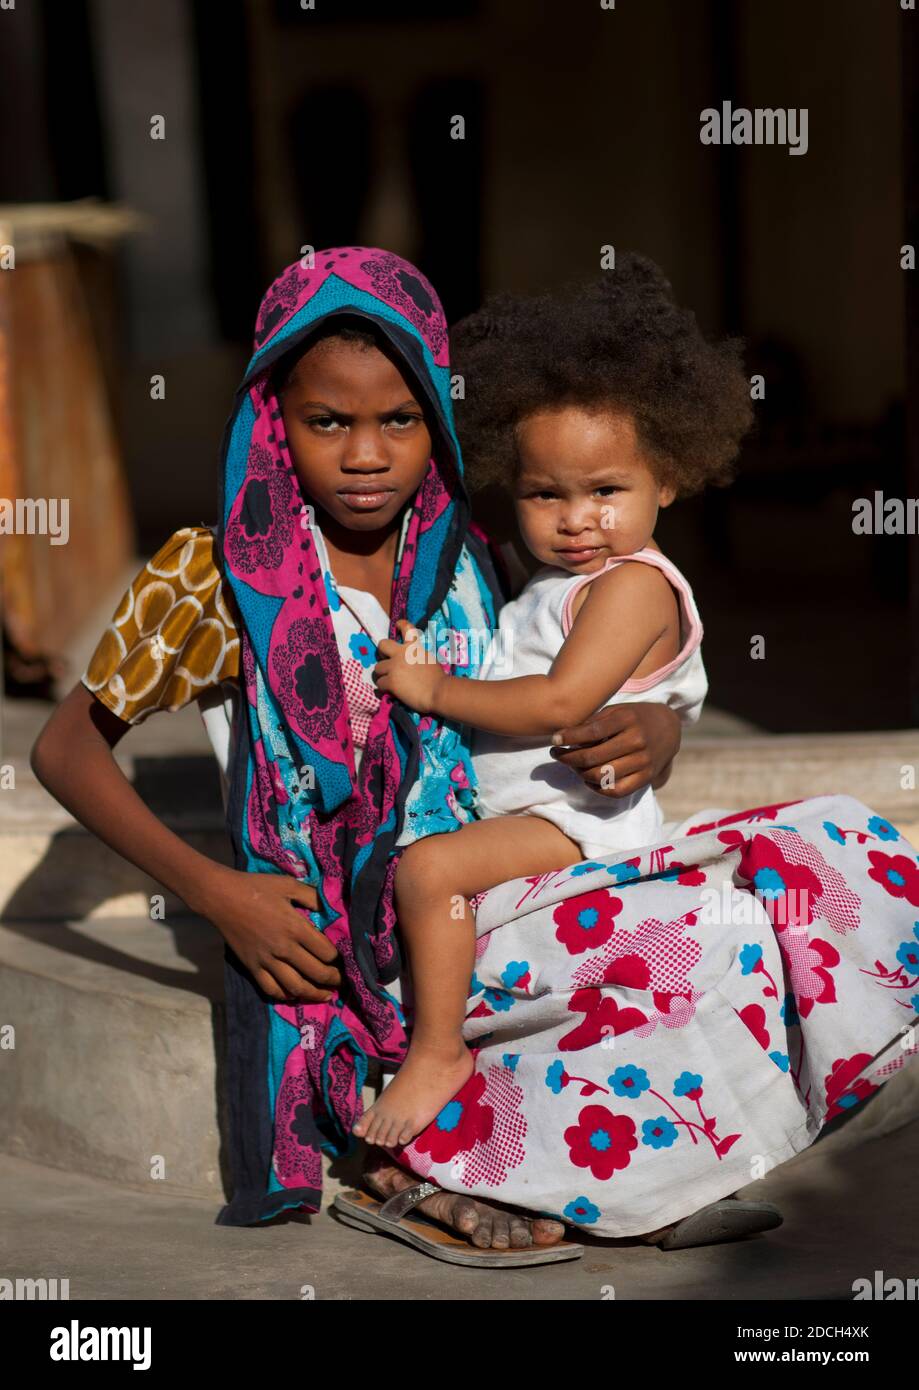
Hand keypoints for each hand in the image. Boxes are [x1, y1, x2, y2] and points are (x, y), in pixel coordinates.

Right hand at [192, 864, 341, 1002]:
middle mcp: (283, 948)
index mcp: (295, 927)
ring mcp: (266, 960)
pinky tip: (295, 994)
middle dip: (333, 979)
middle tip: (341, 981)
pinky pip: (271, 989)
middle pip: (315, 972)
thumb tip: (332, 908)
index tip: (344, 960)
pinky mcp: (252, 967)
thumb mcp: (288, 884)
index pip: (326, 952)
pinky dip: (286, 996)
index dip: (338, 959)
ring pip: (295, 987)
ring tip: (325, 995)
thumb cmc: (256, 887)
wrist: (221, 897)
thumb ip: (312, 896)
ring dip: (314, 994)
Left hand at [373, 618, 445, 714]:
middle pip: (382, 645)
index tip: (397, 625)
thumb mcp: (428, 659)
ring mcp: (394, 667)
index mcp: (414, 647)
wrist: (438, 692)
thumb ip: (417, 656)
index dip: (400, 625)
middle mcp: (401, 654)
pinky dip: (384, 688)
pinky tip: (390, 691)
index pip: (406, 628)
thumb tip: (410, 660)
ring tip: (389, 680)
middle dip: (381, 652)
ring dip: (382, 674)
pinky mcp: (390, 681)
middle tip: (386, 660)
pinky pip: (380, 683)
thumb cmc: (438, 678)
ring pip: (377, 668)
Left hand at [549, 702, 681, 798]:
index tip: (554, 740)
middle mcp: (636, 741)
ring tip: (571, 765)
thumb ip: (593, 722)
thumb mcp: (616, 710)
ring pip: (601, 776)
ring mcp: (643, 762)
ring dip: (579, 773)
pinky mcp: (646, 778)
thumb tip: (564, 737)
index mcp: (627, 720)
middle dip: (568, 758)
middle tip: (557, 754)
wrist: (669, 728)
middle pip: (593, 758)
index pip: (592, 732)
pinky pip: (616, 791)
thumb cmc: (634, 717)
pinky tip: (587, 779)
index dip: (568, 738)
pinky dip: (597, 788)